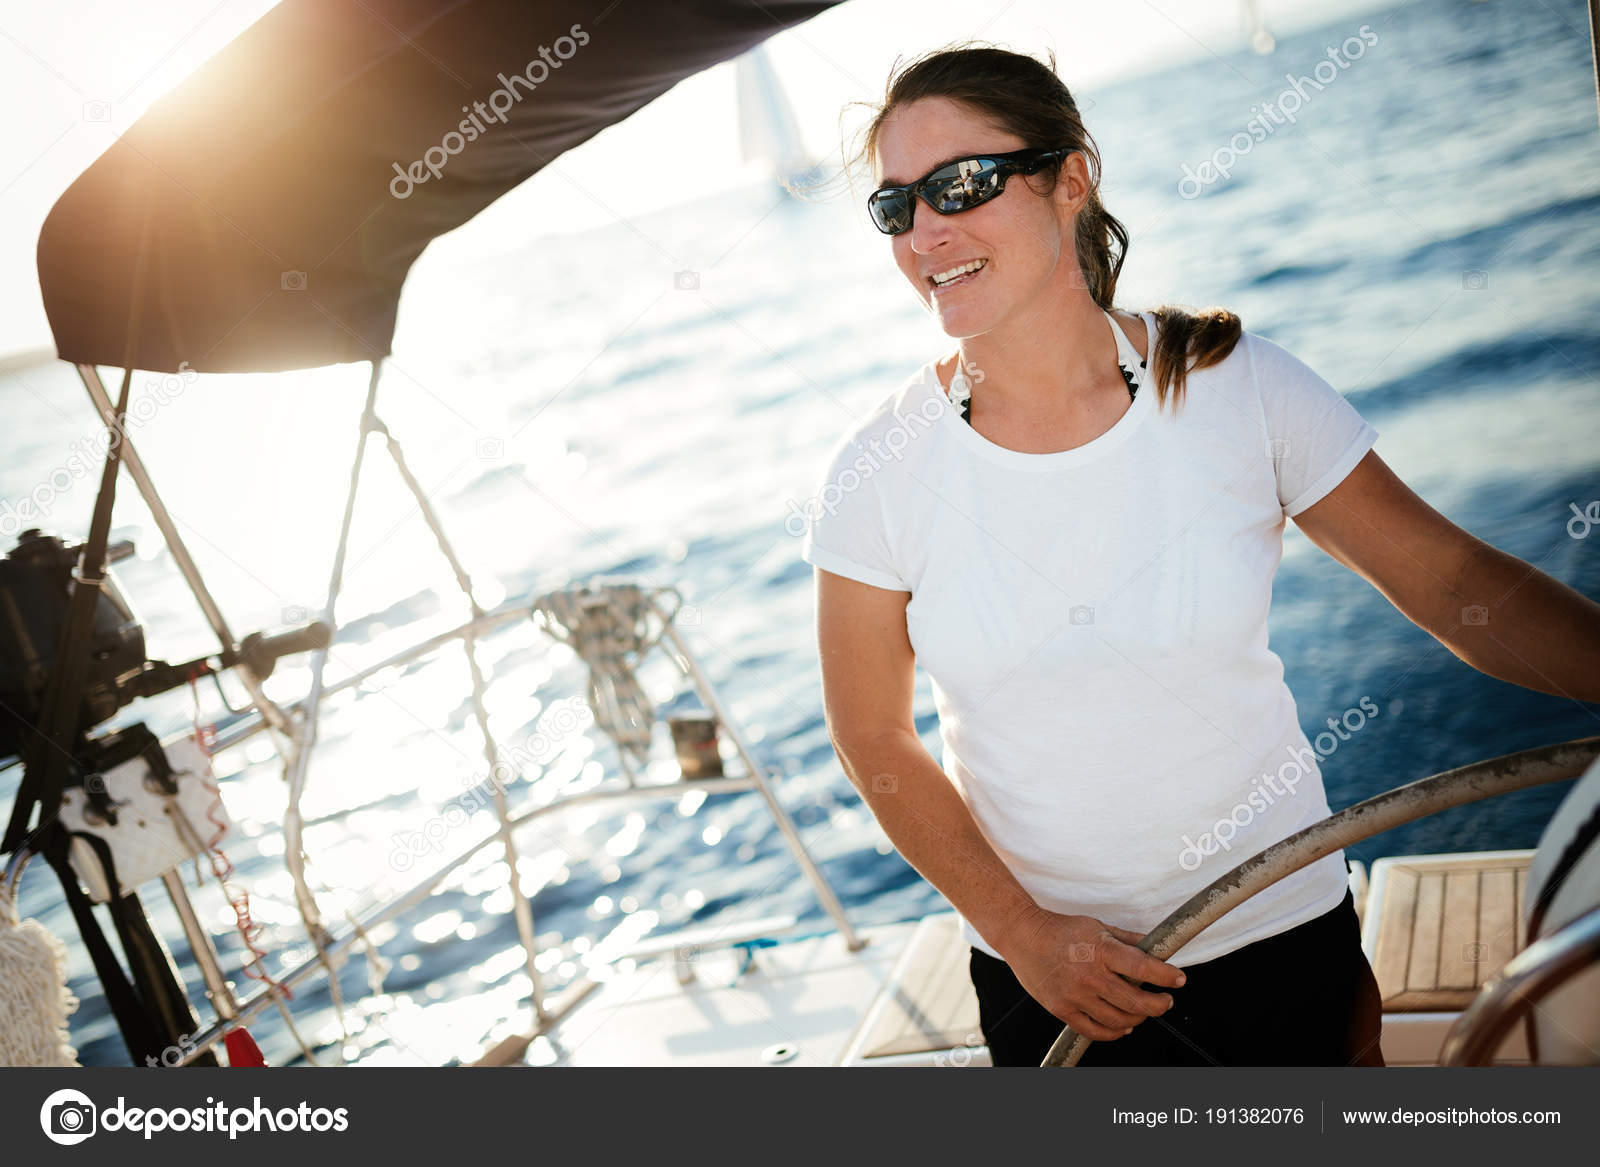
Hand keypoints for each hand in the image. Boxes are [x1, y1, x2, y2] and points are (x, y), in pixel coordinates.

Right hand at [997, 904, 1186, 1042]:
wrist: (1022, 936)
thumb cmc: (1061, 930)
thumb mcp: (1098, 926)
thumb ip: (1128, 939)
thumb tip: (1157, 946)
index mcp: (1101, 950)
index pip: (1143, 968)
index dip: (1166, 977)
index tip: (1179, 980)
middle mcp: (1090, 975)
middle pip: (1135, 1002)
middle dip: (1158, 1005)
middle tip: (1165, 1001)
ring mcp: (1075, 995)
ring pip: (1119, 1020)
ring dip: (1138, 1019)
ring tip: (1143, 1012)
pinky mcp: (1061, 1009)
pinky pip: (1095, 1030)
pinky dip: (1114, 1032)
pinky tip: (1123, 1027)